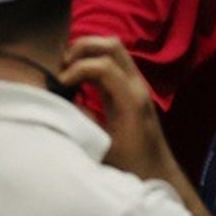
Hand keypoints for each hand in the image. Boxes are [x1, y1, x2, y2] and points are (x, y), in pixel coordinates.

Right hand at [60, 37, 177, 180]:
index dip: (76, 69)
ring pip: (114, 49)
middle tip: (62, 70)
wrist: (156, 170)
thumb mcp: (100, 147)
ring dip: (87, 52)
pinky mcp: (132, 87)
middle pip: (112, 45)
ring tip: (67, 72)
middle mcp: (137, 85)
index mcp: (131, 100)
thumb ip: (82, 122)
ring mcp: (137, 84)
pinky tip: (77, 80)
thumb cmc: (128, 165)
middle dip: (82, 49)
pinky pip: (114, 61)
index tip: (59, 85)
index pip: (103, 65)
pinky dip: (93, 60)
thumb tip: (61, 102)